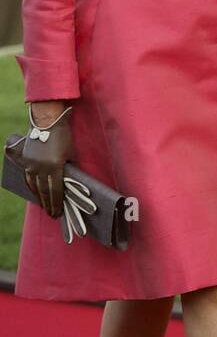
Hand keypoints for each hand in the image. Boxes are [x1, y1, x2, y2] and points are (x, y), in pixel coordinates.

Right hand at [20, 102, 73, 217]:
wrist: (47, 121)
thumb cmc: (63, 136)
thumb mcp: (70, 154)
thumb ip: (68, 169)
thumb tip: (68, 183)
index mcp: (55, 166)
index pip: (56, 190)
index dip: (57, 203)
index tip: (59, 212)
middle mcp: (41, 167)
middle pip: (45, 191)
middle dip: (49, 205)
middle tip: (53, 215)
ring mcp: (32, 164)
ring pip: (35, 187)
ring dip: (41, 199)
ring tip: (46, 208)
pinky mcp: (26, 160)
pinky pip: (28, 179)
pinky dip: (33, 189)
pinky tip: (37, 195)